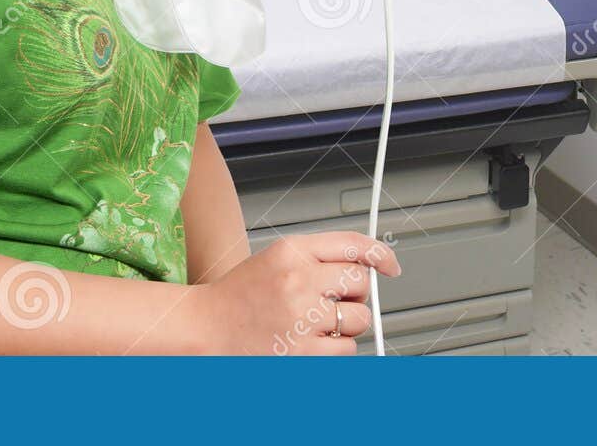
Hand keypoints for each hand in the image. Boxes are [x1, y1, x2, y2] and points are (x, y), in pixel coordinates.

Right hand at [194, 230, 400, 354]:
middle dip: (358, 293)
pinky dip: (339, 347)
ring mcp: (300, 317)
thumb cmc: (240, 295)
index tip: (390, 265)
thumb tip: (367, 269)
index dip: (380, 253)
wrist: (206, 327)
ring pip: (359, 318)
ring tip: (323, 322)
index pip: (353, 244)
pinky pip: (346, 349)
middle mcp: (298, 281)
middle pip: (361, 281)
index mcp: (293, 251)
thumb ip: (320, 257)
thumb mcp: (278, 257)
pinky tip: (317, 340)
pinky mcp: (301, 352)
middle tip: (339, 300)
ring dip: (349, 323)